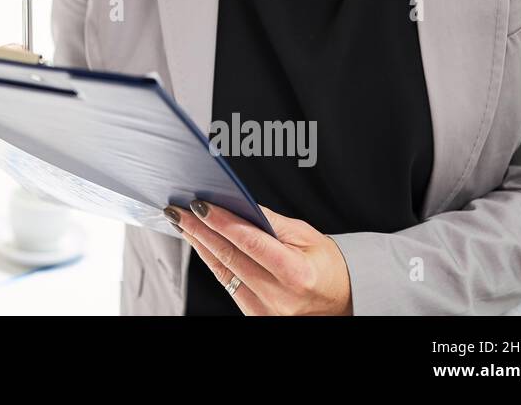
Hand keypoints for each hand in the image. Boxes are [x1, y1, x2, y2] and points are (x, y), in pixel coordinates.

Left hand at [164, 201, 352, 315]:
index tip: (199, 204)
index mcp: (297, 274)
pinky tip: (200, 244)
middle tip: (178, 210)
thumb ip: (270, 221)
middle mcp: (280, 297)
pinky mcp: (256, 316)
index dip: (221, 222)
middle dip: (200, 230)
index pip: (249, 242)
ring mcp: (266, 311)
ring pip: (223, 271)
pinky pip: (228, 284)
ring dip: (200, 244)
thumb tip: (237, 203)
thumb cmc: (327, 265)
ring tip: (182, 223)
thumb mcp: (306, 236)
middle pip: (229, 257)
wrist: (343, 300)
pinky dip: (213, 261)